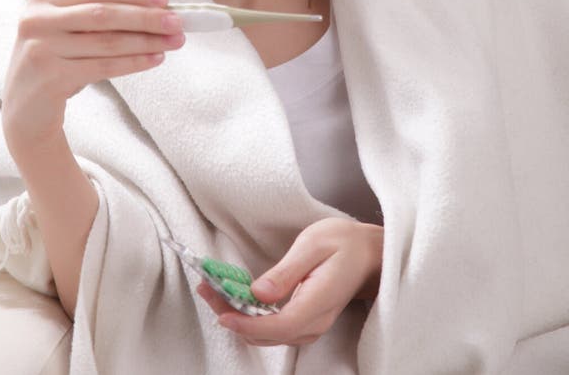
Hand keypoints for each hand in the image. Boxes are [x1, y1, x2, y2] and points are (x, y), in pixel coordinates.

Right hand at [1, 0, 184, 158]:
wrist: (24, 110)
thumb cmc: (57, 61)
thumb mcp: (68, 29)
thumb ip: (101, 15)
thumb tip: (157, 9)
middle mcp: (38, 20)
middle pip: (104, 13)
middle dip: (145, 17)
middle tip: (177, 22)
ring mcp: (41, 48)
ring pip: (106, 41)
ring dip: (146, 41)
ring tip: (173, 42)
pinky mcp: (50, 77)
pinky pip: (103, 67)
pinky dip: (133, 62)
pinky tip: (155, 59)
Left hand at [196, 217, 382, 346]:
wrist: (370, 254)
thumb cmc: (345, 243)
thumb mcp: (314, 244)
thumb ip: (286, 271)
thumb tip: (258, 292)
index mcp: (317, 303)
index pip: (277, 326)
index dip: (246, 323)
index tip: (222, 310)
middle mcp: (313, 322)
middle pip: (266, 334)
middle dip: (232, 316)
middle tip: (207, 288)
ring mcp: (309, 324)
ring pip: (267, 334)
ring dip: (238, 316)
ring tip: (215, 289)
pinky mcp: (304, 320)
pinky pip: (273, 327)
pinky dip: (250, 315)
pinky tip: (237, 297)